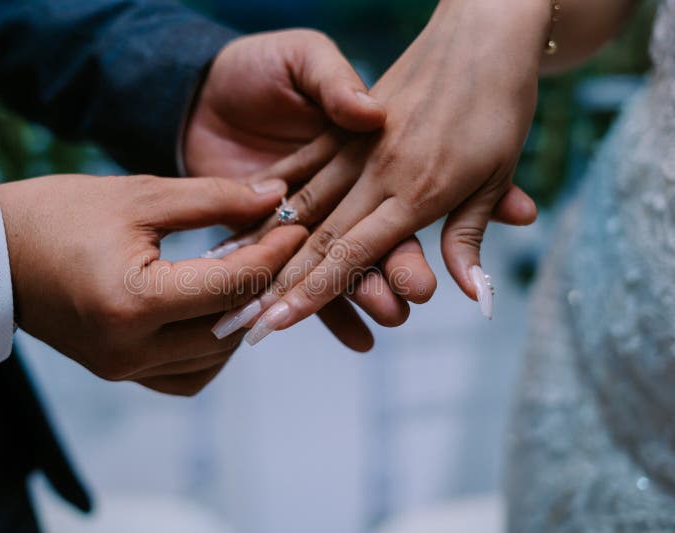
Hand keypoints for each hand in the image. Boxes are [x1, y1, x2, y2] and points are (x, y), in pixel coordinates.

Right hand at [0, 174, 305, 394]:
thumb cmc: (59, 214)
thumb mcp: (139, 194)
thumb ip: (214, 198)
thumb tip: (276, 197)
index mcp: (134, 301)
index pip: (231, 284)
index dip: (273, 254)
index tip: (295, 225)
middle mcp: (129, 348)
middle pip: (229, 327)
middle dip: (261, 286)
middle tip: (274, 248)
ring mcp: (122, 368)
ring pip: (214, 358)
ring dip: (238, 320)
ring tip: (244, 276)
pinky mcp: (117, 372)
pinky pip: (186, 377)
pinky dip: (210, 349)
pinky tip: (212, 312)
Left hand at [185, 29, 400, 349]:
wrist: (205, 83)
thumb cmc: (261, 63)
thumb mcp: (303, 58)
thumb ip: (333, 82)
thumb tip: (368, 112)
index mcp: (357, 158)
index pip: (385, 212)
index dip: (400, 249)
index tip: (419, 284)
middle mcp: (333, 196)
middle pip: (360, 248)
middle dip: (379, 283)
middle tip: (398, 313)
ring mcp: (297, 215)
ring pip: (322, 264)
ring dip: (341, 300)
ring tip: (365, 334)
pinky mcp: (258, 224)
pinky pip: (271, 261)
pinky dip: (284, 290)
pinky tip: (293, 324)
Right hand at [219, 0, 546, 343]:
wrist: (482, 31)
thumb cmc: (499, 104)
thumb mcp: (497, 173)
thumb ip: (468, 236)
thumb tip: (468, 295)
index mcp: (417, 191)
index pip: (354, 253)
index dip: (315, 292)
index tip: (279, 322)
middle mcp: (377, 173)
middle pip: (319, 238)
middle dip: (281, 283)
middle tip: (247, 318)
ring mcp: (354, 147)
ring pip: (302, 206)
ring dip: (269, 246)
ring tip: (236, 276)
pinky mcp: (341, 125)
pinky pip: (299, 165)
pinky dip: (271, 196)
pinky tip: (243, 217)